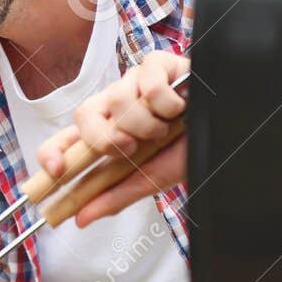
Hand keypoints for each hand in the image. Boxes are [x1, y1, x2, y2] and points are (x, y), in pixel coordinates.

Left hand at [36, 49, 187, 226]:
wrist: (230, 130)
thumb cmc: (191, 149)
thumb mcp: (152, 178)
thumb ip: (116, 196)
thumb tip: (80, 218)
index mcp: (107, 132)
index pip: (64, 139)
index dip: (52, 153)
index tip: (57, 171)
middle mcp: (114, 104)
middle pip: (83, 115)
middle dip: (106, 139)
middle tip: (133, 148)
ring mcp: (133, 81)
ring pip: (118, 101)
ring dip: (148, 124)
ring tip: (169, 126)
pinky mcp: (156, 63)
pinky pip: (148, 84)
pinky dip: (169, 103)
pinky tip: (182, 106)